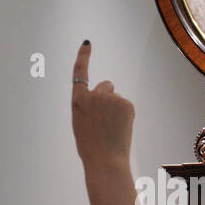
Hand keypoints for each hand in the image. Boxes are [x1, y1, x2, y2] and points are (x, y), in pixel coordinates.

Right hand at [71, 40, 133, 169]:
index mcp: (78, 101)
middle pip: (105, 86)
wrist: (105, 160)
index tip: (87, 43)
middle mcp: (93, 95)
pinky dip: (125, 116)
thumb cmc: (91, 147)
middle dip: (107, 97)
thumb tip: (106, 95)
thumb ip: (90, 106)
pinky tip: (120, 129)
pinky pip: (126, 106)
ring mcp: (110, 98)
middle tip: (106, 120)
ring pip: (116, 98)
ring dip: (116, 110)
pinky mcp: (126, 104)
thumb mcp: (82, 123)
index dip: (84, 56)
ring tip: (112, 129)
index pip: (80, 72)